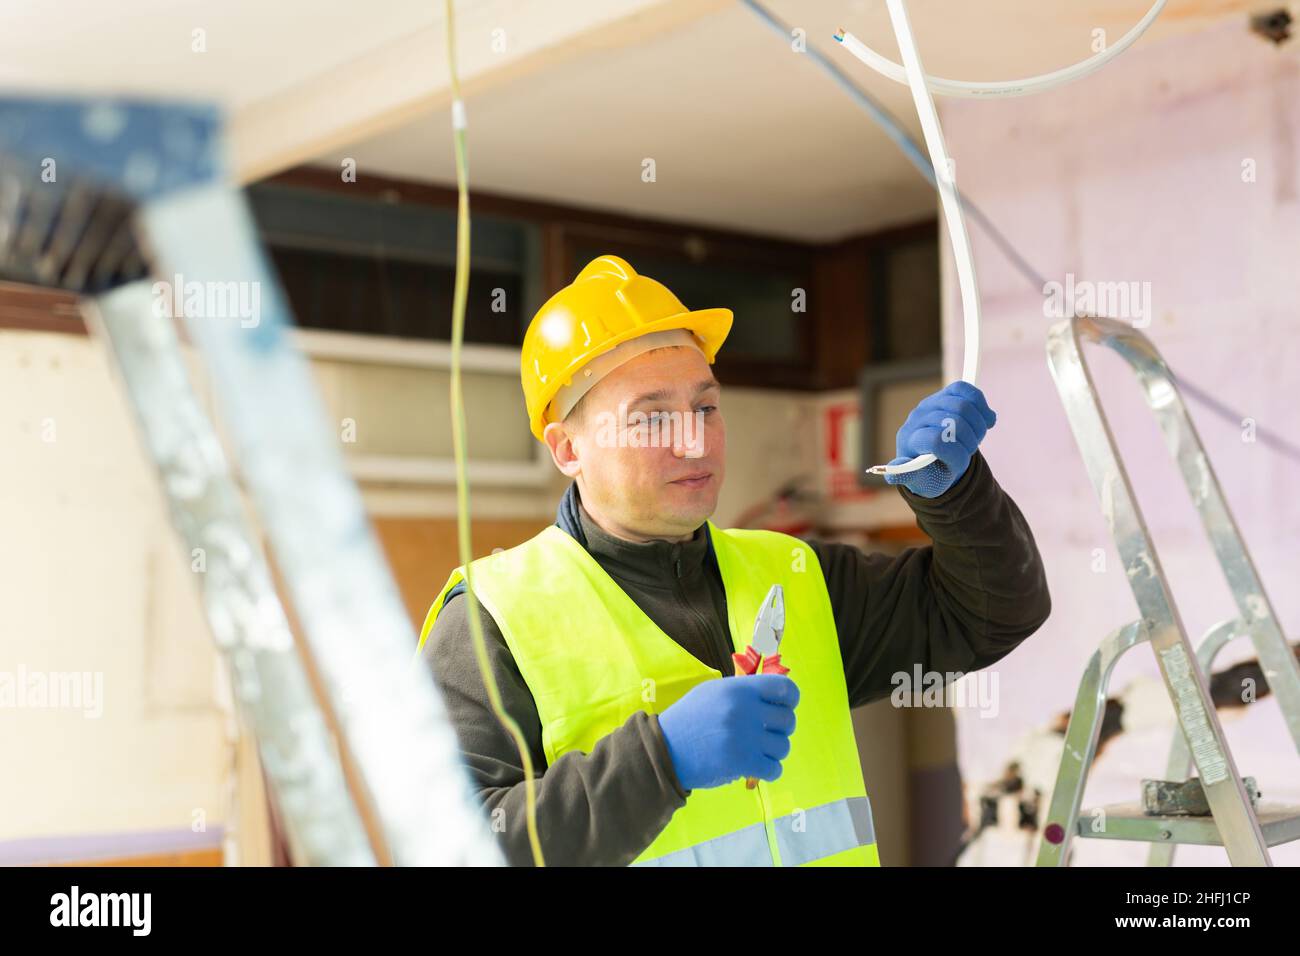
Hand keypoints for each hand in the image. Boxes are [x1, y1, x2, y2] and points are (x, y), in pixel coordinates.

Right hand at [657, 674, 798, 791]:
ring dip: (773, 751)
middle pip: (788, 720)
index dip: (790, 700)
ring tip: (757, 751)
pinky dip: (769, 770)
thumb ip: (743, 692)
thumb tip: (773, 697)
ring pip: (783, 746)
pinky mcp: (742, 762)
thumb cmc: (689, 718)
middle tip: (765, 734)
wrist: (665, 749)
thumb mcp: (713, 692)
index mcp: (739, 689)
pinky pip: (775, 768)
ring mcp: (745, 737)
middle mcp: (746, 710)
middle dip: (780, 729)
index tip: (783, 707)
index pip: (785, 689)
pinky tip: (756, 766)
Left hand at [885, 381, 995, 497]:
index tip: (960, 463)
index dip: (957, 454)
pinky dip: (981, 404)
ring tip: (976, 438)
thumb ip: (909, 476)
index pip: (936, 441)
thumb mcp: (921, 481)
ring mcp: (930, 403)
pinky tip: (987, 419)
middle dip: (970, 441)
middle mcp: (917, 418)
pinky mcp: (944, 395)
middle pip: (954, 422)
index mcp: (910, 440)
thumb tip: (890, 475)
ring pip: (963, 406)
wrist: (934, 458)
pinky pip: (965, 389)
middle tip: (970, 450)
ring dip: (978, 426)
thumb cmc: (930, 472)